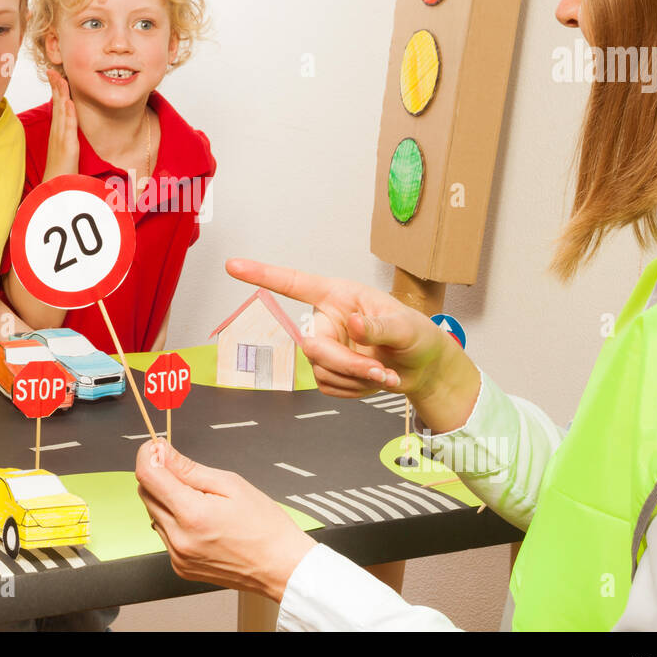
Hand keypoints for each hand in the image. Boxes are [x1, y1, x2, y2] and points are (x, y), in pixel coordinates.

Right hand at [43, 68, 78, 179]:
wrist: (55, 188)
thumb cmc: (61, 172)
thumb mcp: (66, 151)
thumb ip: (68, 139)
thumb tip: (71, 129)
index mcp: (57, 132)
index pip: (57, 107)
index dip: (56, 91)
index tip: (55, 75)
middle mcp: (57, 132)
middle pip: (57, 105)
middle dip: (55, 87)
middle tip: (53, 70)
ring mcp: (61, 138)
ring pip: (61, 112)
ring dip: (61, 95)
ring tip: (60, 79)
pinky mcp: (67, 146)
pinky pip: (68, 128)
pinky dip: (68, 114)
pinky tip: (68, 102)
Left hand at [135, 440, 315, 602]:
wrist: (281, 567)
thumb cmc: (265, 527)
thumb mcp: (231, 484)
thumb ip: (189, 468)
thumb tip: (161, 452)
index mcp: (192, 514)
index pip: (148, 475)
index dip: (148, 454)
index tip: (156, 446)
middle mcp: (179, 539)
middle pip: (146, 493)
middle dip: (159, 475)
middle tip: (186, 471)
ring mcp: (178, 556)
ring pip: (153, 513)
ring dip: (166, 499)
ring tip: (201, 500)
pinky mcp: (180, 566)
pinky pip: (164, 533)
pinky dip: (174, 521)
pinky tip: (200, 520)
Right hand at [225, 257, 478, 430]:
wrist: (423, 369)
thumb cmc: (417, 336)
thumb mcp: (405, 327)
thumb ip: (378, 326)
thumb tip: (353, 323)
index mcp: (338, 296)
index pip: (294, 284)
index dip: (262, 275)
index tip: (233, 266)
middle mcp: (326, 319)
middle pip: (311, 345)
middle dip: (345, 363)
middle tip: (379, 372)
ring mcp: (325, 346)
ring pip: (319, 369)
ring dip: (354, 379)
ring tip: (384, 375)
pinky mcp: (327, 371)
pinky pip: (327, 386)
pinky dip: (353, 389)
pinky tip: (373, 380)